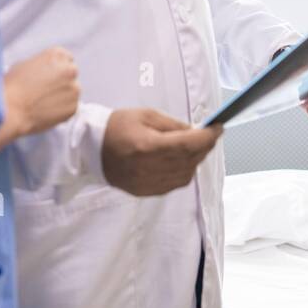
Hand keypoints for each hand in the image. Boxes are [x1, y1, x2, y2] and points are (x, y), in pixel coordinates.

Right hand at [3, 47, 79, 137]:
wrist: (10, 110)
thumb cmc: (12, 86)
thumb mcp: (25, 64)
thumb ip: (41, 65)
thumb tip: (46, 70)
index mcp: (58, 54)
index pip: (66, 59)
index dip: (56, 69)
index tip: (49, 76)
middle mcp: (70, 70)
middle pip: (71, 74)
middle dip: (61, 81)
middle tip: (45, 90)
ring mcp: (74, 89)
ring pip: (71, 91)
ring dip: (62, 95)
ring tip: (42, 102)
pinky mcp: (73, 107)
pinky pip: (70, 107)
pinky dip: (61, 110)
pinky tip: (46, 111)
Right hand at [102, 108, 222, 196]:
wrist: (89, 148)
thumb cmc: (116, 126)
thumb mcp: (146, 115)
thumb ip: (173, 125)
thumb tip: (195, 131)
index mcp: (148, 146)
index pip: (189, 144)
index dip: (208, 137)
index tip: (218, 128)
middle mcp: (149, 168)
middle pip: (189, 160)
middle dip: (205, 147)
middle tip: (210, 135)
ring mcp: (147, 183)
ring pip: (185, 175)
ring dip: (195, 160)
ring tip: (196, 146)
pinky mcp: (144, 191)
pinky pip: (174, 185)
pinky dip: (184, 172)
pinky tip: (183, 161)